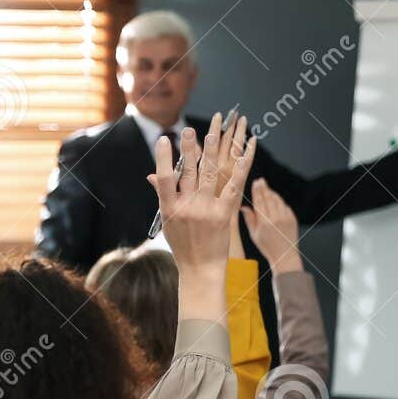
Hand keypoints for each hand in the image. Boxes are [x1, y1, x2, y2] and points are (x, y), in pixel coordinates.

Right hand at [148, 113, 254, 317]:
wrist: (200, 269)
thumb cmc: (182, 245)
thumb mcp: (167, 221)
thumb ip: (163, 196)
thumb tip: (153, 175)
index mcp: (169, 209)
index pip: (164, 178)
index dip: (164, 158)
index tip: (164, 140)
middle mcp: (187, 207)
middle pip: (189, 172)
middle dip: (189, 149)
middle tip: (189, 130)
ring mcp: (207, 210)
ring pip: (210, 175)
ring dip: (212, 152)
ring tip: (214, 133)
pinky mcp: (224, 214)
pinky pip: (234, 186)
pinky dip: (241, 167)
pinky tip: (244, 152)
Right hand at [242, 177, 301, 272]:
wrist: (284, 255)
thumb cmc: (267, 246)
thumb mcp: (254, 234)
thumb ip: (249, 219)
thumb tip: (244, 207)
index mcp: (264, 223)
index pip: (260, 202)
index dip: (257, 191)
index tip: (256, 183)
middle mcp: (276, 219)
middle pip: (269, 198)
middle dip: (264, 188)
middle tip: (261, 180)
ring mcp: (286, 218)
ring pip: (278, 200)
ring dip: (272, 193)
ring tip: (267, 189)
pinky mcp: (292, 219)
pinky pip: (284, 206)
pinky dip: (279, 202)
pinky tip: (274, 200)